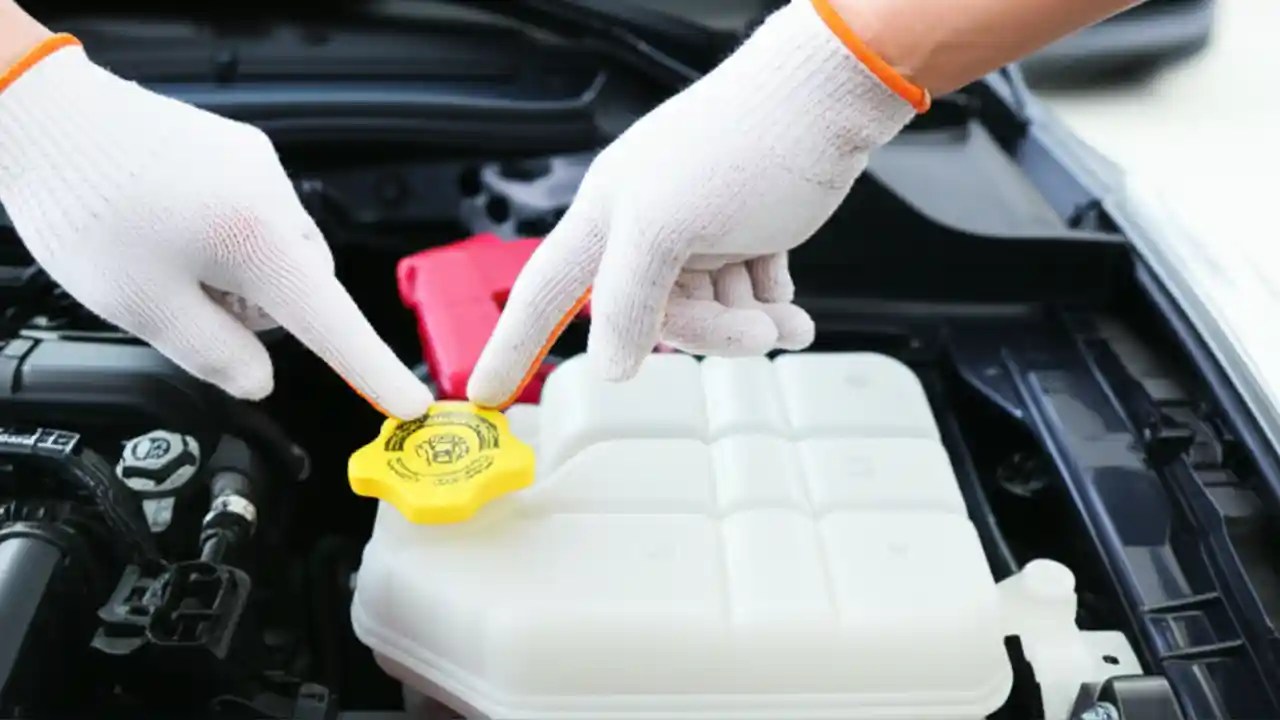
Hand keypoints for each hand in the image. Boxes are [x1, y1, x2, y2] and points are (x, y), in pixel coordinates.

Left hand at [0, 36, 431, 418]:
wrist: (41, 114)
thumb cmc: (84, 203)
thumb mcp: (143, 306)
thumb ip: (214, 354)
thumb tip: (258, 380)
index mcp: (259, 240)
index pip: (332, 324)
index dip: (370, 370)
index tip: (408, 403)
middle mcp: (273, 196)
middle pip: (302, 286)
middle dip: (260, 310)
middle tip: (187, 302)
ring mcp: (257, 166)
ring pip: (279, 251)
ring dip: (240, 273)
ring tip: (169, 257)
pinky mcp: (239, 150)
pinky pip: (257, 214)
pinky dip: (228, 237)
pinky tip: (172, 227)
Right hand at [467, 0, 920, 408]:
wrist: (825, 99)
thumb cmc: (743, 141)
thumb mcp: (667, 224)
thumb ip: (630, 298)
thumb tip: (612, 365)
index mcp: (607, 217)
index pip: (543, 291)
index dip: (511, 343)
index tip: (486, 392)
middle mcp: (645, 227)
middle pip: (651, 317)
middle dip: (710, 334)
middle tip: (757, 334)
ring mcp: (697, 230)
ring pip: (706, 309)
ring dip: (749, 324)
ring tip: (788, 322)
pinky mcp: (744, 231)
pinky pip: (744, 292)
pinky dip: (769, 306)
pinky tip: (793, 311)